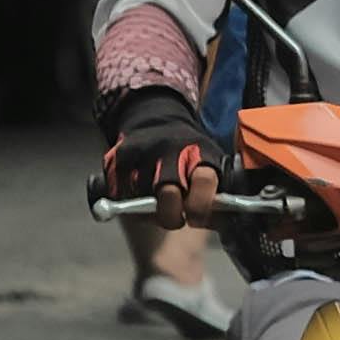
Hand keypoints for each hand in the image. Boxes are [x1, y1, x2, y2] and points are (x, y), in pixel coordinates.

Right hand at [106, 103, 216, 225]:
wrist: (156, 117)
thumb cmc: (188, 151)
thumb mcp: (210, 162)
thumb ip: (215, 191)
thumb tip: (222, 222)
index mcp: (200, 152)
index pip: (204, 180)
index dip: (200, 206)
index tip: (196, 218)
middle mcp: (170, 150)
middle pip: (167, 192)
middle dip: (170, 215)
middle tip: (174, 219)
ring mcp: (141, 152)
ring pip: (140, 196)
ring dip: (146, 207)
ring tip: (155, 201)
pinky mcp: (117, 156)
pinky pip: (118, 191)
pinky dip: (126, 198)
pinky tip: (137, 193)